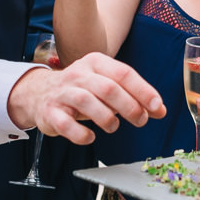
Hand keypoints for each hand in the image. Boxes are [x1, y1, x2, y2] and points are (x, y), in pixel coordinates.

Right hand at [6, 52, 165, 143]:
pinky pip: (66, 124)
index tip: (157, 106)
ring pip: (87, 102)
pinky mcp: (50, 112)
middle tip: (141, 120)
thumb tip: (159, 109)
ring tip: (114, 127)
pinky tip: (91, 137)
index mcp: (96, 63)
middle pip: (108, 88)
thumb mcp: (107, 85)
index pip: (124, 73)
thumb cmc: (81, 90)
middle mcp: (78, 74)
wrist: (39, 94)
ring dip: (107, 119)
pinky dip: (81, 134)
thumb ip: (133, 95)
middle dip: (129, 107)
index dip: (143, 91)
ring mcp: (62, 92)